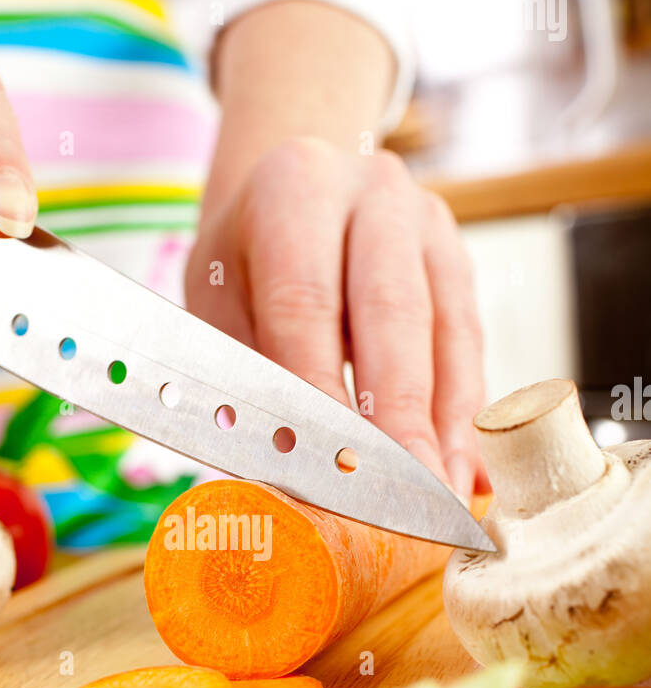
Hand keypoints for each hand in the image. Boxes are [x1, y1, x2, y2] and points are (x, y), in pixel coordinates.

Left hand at [186, 137, 486, 499]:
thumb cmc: (245, 265)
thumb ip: (245, 383)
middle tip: (408, 498)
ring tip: (444, 497)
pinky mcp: (458, 258)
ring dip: (446, 424)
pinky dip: (464, 412)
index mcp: (293, 190)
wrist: (290, 189)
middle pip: (393, 315)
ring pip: (445, 333)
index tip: (336, 469)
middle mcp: (372, 193)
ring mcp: (426, 221)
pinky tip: (463, 469)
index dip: (324, 394)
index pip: (308, 305)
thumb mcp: (219, 307)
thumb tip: (274, 485)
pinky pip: (467, 343)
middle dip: (402, 419)